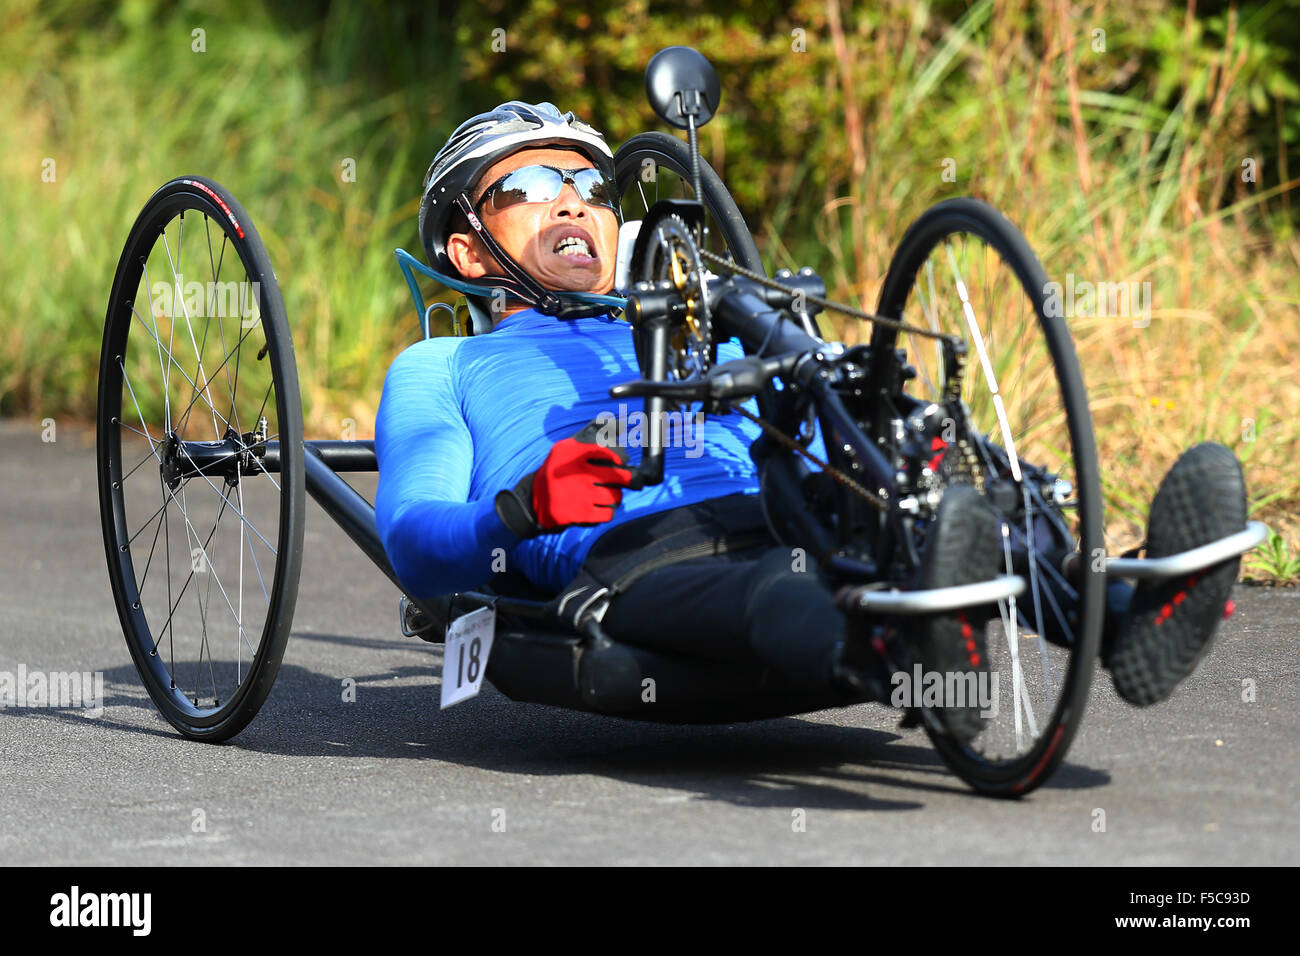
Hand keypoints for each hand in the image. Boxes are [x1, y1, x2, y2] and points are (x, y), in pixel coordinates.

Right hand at [494, 420, 632, 536]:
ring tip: (610, 495)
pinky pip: (608, 513)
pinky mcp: (580, 514)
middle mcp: (575, 473)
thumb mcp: (565, 449)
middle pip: (615, 476)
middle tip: (626, 480)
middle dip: (625, 479)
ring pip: (614, 496)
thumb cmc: (557, 472)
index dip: (616, 455)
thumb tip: (621, 423)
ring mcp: (579, 494)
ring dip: (616, 496)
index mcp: (570, 453)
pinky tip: (602, 508)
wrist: (534, 503)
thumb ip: (591, 433)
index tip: (620, 461)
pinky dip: (608, 512)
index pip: (601, 449)